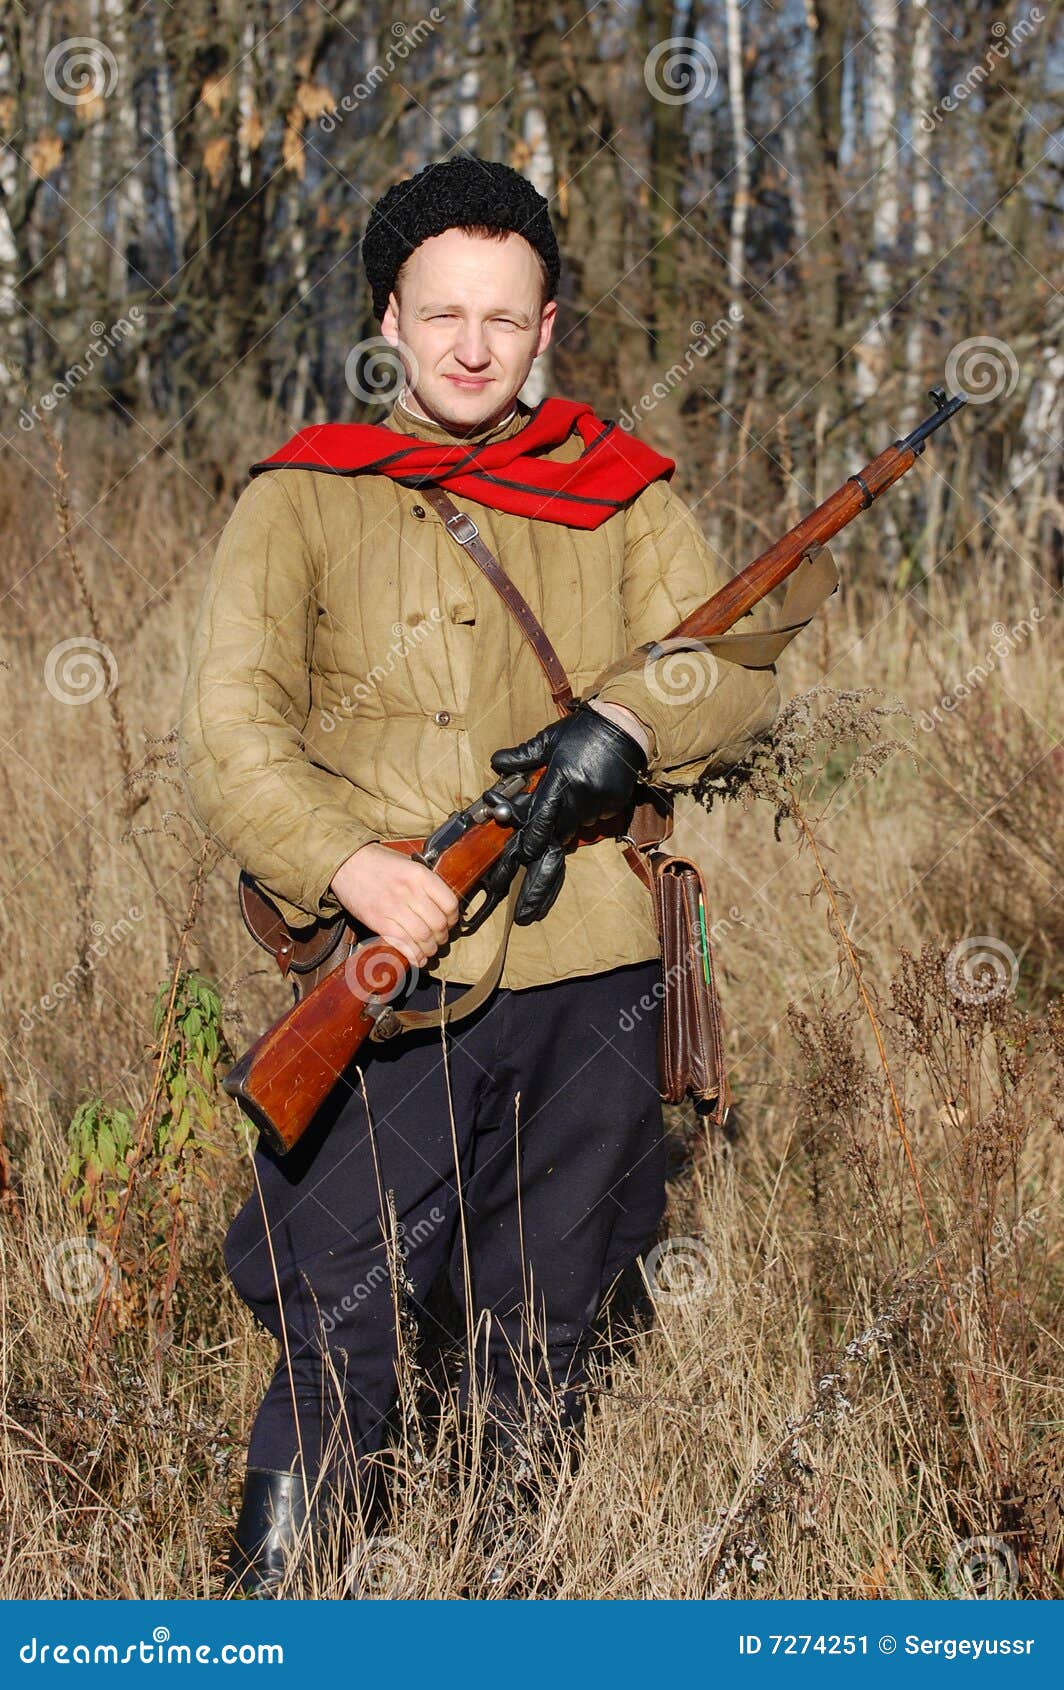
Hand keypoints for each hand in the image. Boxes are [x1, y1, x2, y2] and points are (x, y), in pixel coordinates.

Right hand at [330, 843, 460, 967]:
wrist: (346, 862)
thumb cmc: (378, 862)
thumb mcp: (407, 863)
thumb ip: (424, 882)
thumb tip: (440, 904)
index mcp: (420, 875)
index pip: (449, 904)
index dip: (453, 919)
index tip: (450, 923)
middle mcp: (409, 891)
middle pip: (438, 924)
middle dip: (442, 937)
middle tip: (439, 940)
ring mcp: (392, 907)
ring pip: (423, 937)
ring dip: (429, 949)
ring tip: (428, 950)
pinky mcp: (377, 920)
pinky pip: (402, 944)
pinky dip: (413, 955)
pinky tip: (417, 959)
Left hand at [488, 702, 647, 923]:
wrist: (629, 726)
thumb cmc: (585, 729)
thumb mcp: (551, 738)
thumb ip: (524, 756)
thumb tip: (497, 764)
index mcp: (561, 781)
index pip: (540, 820)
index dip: (528, 844)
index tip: (515, 864)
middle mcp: (579, 800)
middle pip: (554, 846)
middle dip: (537, 884)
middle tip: (523, 914)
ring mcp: (597, 806)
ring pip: (570, 834)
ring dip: (555, 850)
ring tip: (536, 897)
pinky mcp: (612, 808)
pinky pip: (588, 822)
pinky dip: (578, 821)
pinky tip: (575, 814)